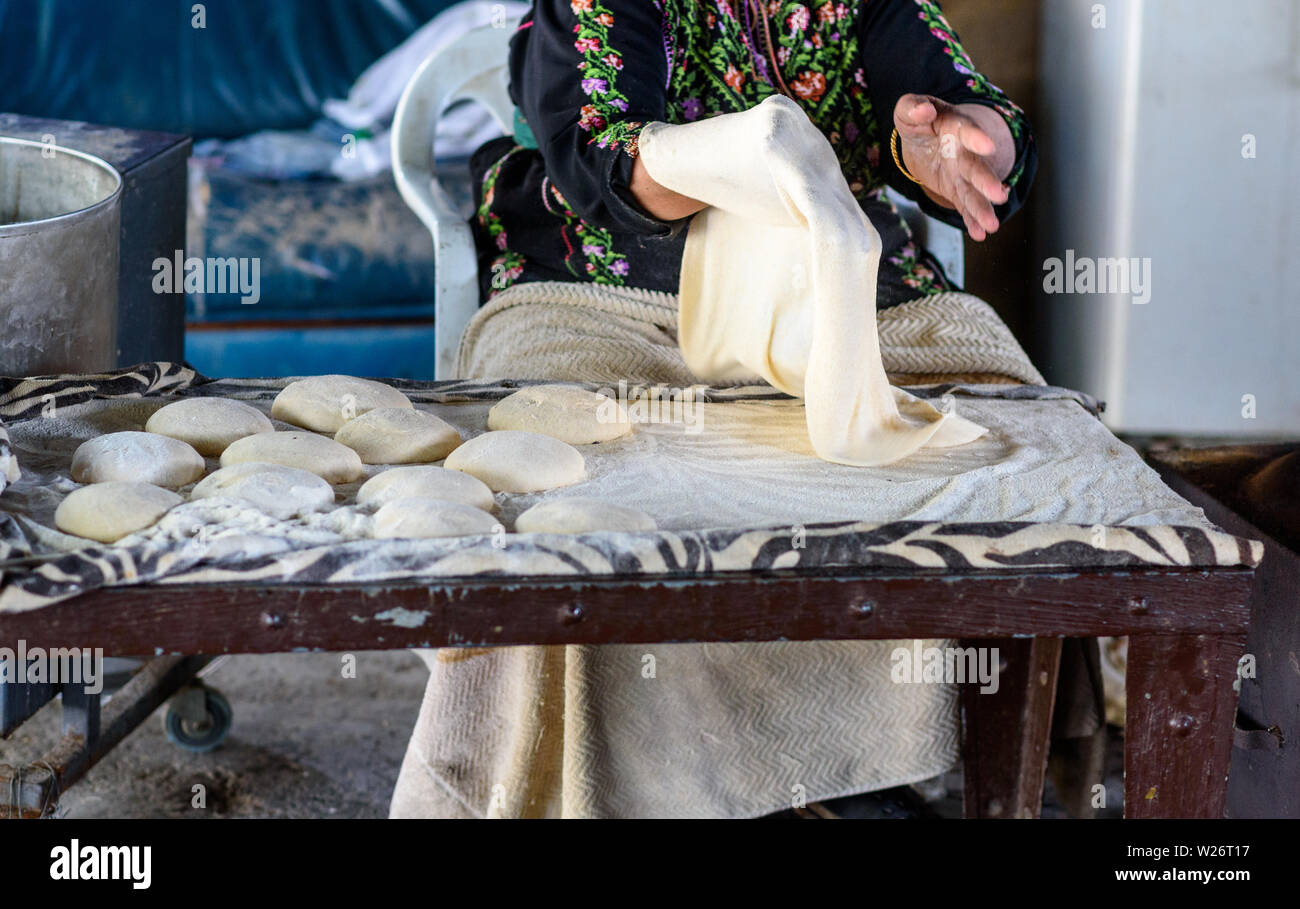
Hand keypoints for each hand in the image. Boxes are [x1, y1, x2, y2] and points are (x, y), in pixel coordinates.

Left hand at [893, 94, 1013, 241]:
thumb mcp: (908, 111)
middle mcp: (963, 152)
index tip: (987, 146)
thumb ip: (912, 107)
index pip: (966, 131)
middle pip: (975, 168)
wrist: (924, 140)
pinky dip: (971, 221)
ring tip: (992, 226)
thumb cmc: (918, 121)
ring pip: (973, 192)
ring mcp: (962, 173)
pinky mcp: (956, 190)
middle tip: (999, 195)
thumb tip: (924, 110)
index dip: (976, 138)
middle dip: (986, 181)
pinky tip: (980, 234)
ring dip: (982, 209)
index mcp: (955, 127)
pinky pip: (964, 207)